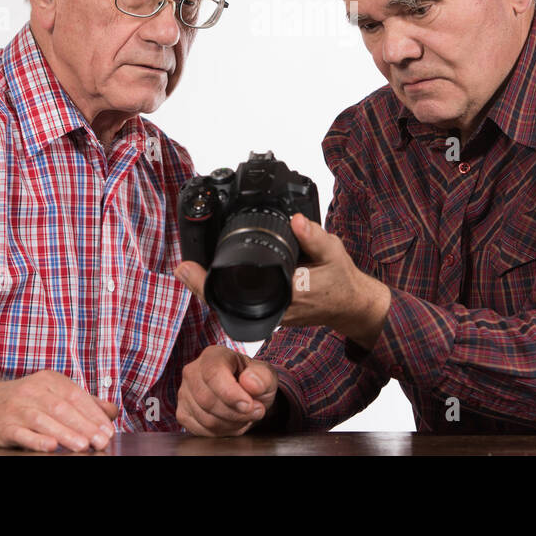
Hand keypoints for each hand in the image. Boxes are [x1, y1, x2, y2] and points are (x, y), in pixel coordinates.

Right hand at [0, 370, 119, 451]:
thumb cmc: (26, 400)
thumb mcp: (54, 393)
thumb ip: (84, 402)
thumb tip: (112, 412)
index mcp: (49, 380)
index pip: (75, 395)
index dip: (93, 413)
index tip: (108, 429)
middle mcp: (32, 391)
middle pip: (62, 408)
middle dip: (84, 425)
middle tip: (101, 440)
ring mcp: (16, 408)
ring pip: (43, 420)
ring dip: (65, 433)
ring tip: (83, 445)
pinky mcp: (3, 426)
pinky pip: (22, 433)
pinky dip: (37, 440)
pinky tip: (50, 446)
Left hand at [175, 213, 390, 349]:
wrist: (352, 305)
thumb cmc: (342, 279)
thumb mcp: (333, 251)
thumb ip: (314, 236)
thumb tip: (295, 220)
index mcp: (289, 294)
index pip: (240, 292)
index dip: (209, 283)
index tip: (189, 269)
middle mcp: (277, 309)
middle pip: (228, 303)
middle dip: (203, 287)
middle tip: (182, 268)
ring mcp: (274, 315)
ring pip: (234, 307)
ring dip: (212, 291)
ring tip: (191, 271)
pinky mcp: (274, 314)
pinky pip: (243, 306)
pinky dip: (227, 294)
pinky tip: (214, 279)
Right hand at [176, 344, 277, 435]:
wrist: (246, 395)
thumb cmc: (253, 382)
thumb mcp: (266, 376)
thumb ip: (262, 376)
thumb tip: (249, 382)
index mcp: (213, 356)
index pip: (213, 374)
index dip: (231, 394)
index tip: (249, 405)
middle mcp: (193, 372)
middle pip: (208, 400)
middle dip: (236, 413)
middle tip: (255, 411)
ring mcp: (184, 393)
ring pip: (206, 418)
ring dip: (231, 424)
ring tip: (244, 416)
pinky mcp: (182, 413)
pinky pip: (200, 431)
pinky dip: (221, 432)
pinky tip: (231, 422)